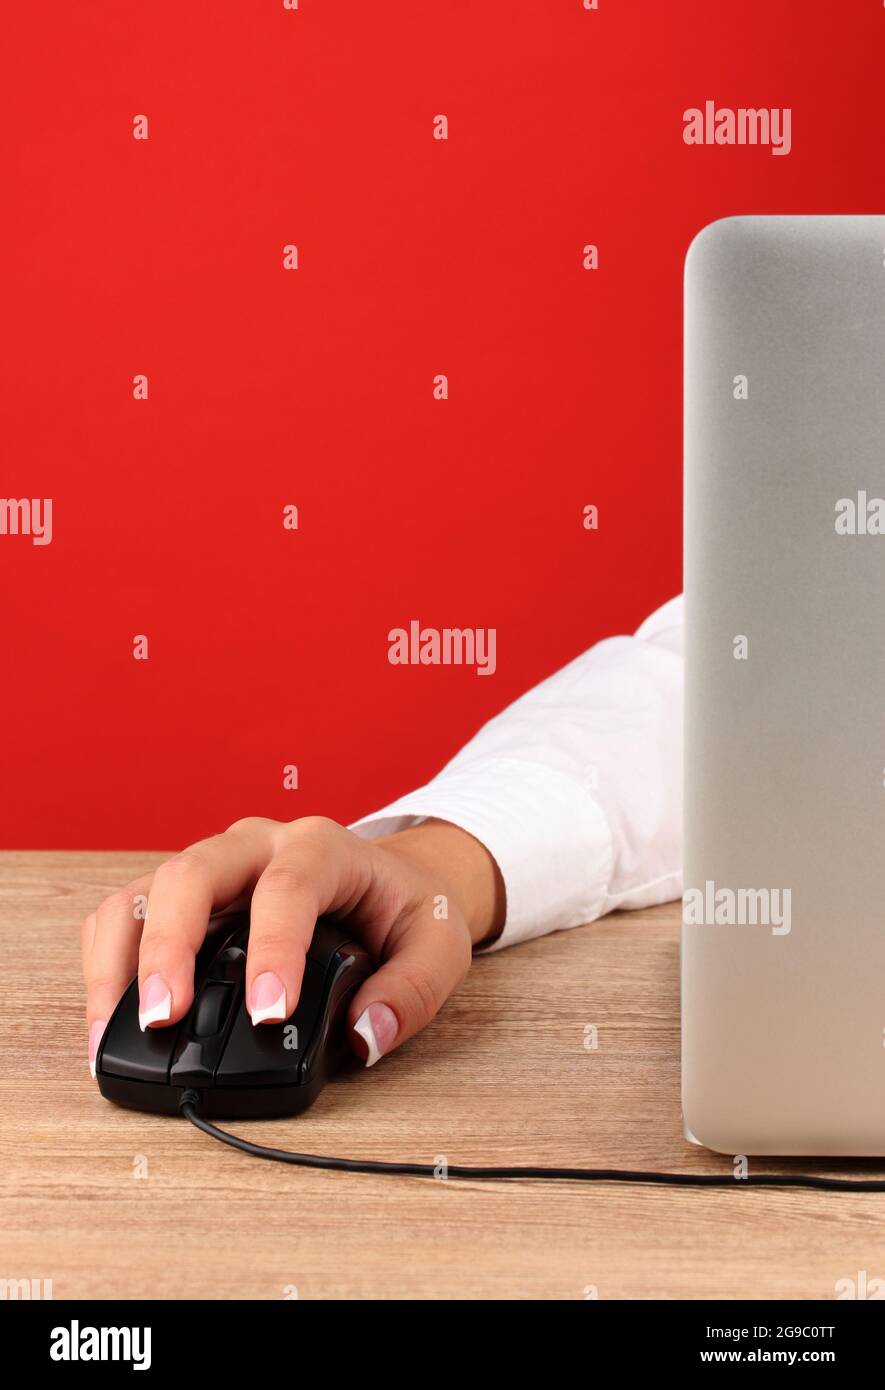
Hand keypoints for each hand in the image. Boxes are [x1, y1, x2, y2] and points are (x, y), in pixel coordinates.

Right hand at [82, 816, 504, 1075]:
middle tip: (166, 1019)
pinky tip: (110, 1020)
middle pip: (192, 872)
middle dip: (171, 946)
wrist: (391, 877)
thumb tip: (366, 1036)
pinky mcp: (183, 897)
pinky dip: (110, 964)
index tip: (267, 1013)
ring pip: (143, 890)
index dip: (273, 949)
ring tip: (116, 1033)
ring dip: (122, 959)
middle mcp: (256, 845)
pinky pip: (128, 914)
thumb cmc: (405, 909)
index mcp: (323, 848)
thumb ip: (412, 992)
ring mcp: (212, 866)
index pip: (288, 887)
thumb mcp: (439, 943)